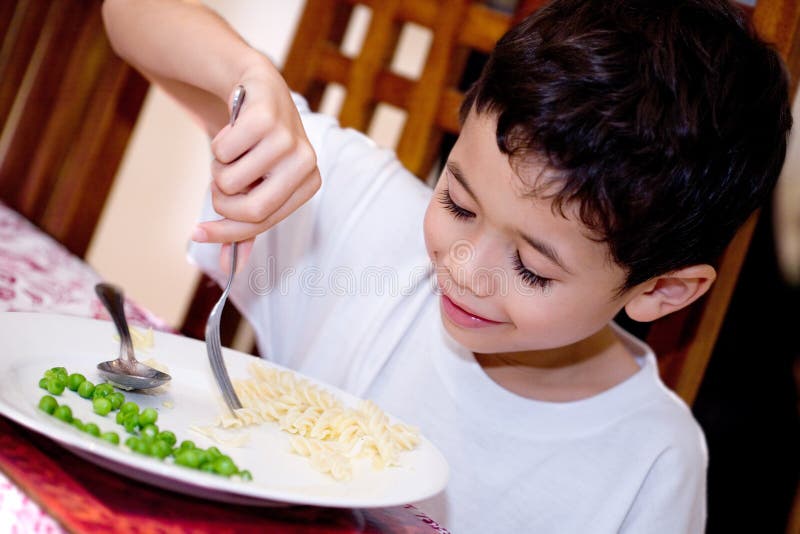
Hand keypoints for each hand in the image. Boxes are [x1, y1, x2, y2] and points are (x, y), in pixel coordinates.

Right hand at [192, 62, 320, 272]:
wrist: (254, 87)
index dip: (226, 232)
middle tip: (218, 185)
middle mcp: (307, 163)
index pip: (262, 223)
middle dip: (221, 202)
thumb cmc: (257, 145)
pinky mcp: (267, 117)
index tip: (197, 234)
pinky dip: (218, 142)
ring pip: (230, 179)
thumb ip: (245, 226)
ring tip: (234, 150)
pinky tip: (233, 129)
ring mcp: (290, 139)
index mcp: (309, 185)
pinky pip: (223, 150)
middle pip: (251, 209)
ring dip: (218, 167)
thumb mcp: (256, 184)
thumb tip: (229, 268)